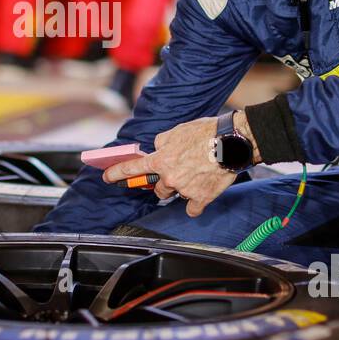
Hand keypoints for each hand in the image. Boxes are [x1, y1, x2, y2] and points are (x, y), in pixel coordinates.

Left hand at [102, 116, 236, 216]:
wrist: (232, 142)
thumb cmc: (206, 133)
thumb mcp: (177, 131)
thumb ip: (162, 142)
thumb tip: (157, 149)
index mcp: (161, 159)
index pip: (132, 168)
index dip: (116, 173)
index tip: (106, 177)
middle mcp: (169, 177)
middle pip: (158, 188)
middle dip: (165, 182)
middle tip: (179, 172)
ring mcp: (184, 190)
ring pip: (175, 195)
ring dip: (181, 189)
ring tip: (196, 174)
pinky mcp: (201, 199)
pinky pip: (192, 208)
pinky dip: (196, 203)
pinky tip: (203, 190)